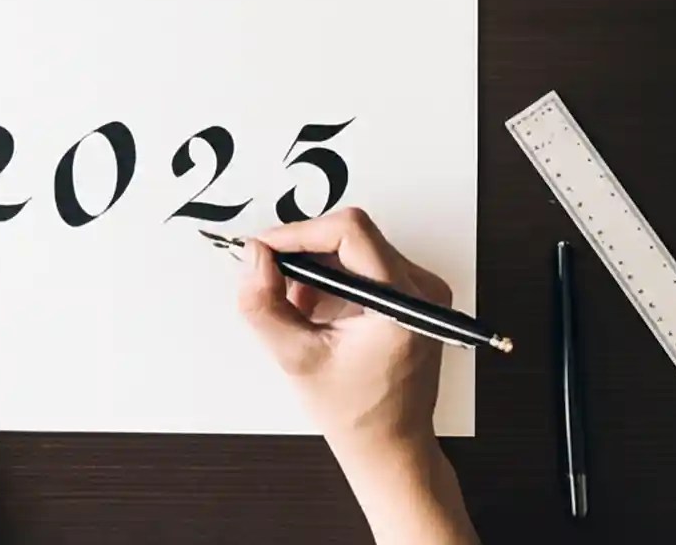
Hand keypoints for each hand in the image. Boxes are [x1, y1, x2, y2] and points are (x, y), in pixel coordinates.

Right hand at [237, 208, 478, 543]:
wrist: (389, 443)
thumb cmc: (357, 413)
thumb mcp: (297, 359)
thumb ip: (265, 305)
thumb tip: (253, 258)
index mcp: (402, 304)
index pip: (350, 233)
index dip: (298, 234)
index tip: (265, 249)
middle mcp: (421, 289)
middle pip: (350, 236)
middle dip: (303, 255)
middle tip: (272, 282)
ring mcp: (420, 291)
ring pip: (353, 248)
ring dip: (314, 270)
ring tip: (295, 309)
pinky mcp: (410, 295)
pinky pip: (362, 265)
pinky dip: (330, 280)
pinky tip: (315, 313)